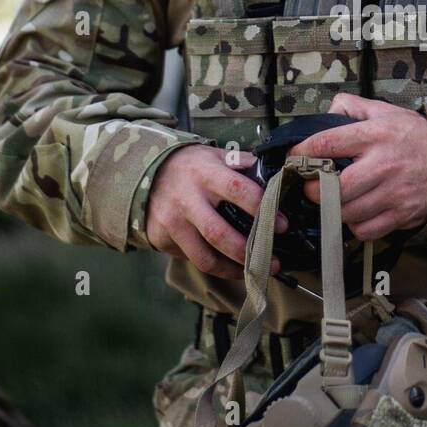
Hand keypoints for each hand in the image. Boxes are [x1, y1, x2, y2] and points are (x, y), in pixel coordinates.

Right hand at [146, 144, 286, 278]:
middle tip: (273, 261)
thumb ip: (242, 164)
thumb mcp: (213, 155)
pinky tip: (231, 268)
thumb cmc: (189, 165)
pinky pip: (192, 259)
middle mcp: (187, 199)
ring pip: (205, 257)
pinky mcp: (162, 239)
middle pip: (219, 233)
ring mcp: (173, 222)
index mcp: (205, 173)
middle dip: (249, 251)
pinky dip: (215, 268)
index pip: (238, 190)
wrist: (144, 172)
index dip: (262, 208)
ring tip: (255, 271)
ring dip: (234, 270)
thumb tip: (274, 176)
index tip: (282, 225)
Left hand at [292, 93, 426, 241]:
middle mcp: (384, 165)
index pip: (328, 144)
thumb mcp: (386, 111)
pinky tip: (357, 213)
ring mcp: (393, 193)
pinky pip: (365, 230)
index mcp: (376, 135)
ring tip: (335, 200)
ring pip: (347, 213)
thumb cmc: (415, 136)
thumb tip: (326, 113)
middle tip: (312, 186)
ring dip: (334, 209)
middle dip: (314, 189)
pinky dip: (355, 225)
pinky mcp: (401, 215)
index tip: (294, 157)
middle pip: (334, 187)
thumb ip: (352, 106)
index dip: (303, 152)